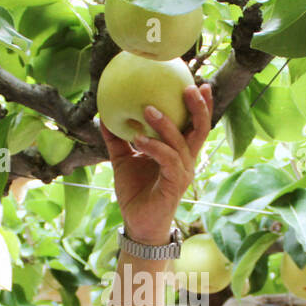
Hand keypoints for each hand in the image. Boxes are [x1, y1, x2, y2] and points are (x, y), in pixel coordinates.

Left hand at [100, 84, 212, 246]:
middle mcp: (185, 160)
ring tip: (148, 108)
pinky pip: (167, 160)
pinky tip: (138, 138)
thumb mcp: (123, 160)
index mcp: (178, 152)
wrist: (137, 223)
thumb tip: (104, 114)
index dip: (201, 105)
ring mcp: (182, 173)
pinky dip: (154, 146)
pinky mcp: (174, 185)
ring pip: (181, 143)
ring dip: (166, 124)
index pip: (195, 124)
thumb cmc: (135, 192)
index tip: (197, 82)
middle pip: (201, 129)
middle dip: (198, 107)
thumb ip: (117, 138)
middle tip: (189, 87)